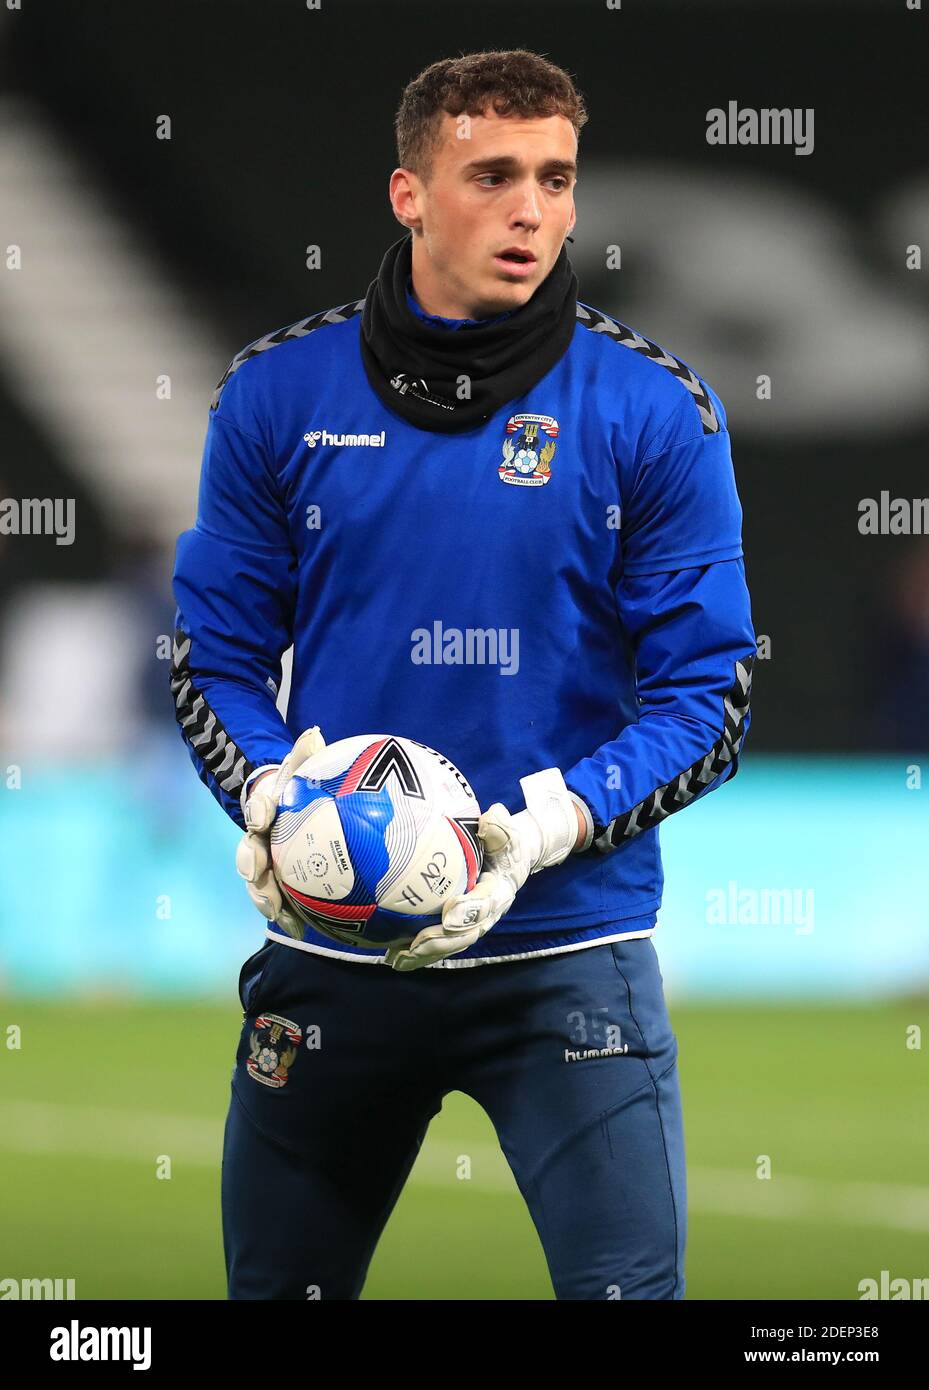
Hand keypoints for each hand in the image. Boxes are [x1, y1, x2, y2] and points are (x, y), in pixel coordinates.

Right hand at [235, 726, 326, 934]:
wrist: (284, 809)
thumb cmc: (296, 787)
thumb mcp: (300, 767)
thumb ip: (304, 753)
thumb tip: (315, 733)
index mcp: (264, 809)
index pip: (257, 807)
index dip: (258, 811)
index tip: (261, 816)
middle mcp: (257, 838)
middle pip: (247, 853)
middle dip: (251, 865)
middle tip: (259, 874)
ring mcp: (262, 862)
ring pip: (257, 882)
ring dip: (266, 898)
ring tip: (279, 915)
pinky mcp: (274, 882)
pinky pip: (276, 900)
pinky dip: (285, 914)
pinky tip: (299, 929)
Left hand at [385, 768, 589, 971]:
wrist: (512, 862)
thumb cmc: (504, 845)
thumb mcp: (507, 833)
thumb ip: (500, 827)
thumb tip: (490, 818)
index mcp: (499, 891)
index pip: (486, 904)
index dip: (468, 912)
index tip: (448, 914)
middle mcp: (487, 914)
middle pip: (465, 934)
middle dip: (441, 941)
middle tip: (416, 943)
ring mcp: (474, 925)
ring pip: (451, 944)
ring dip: (426, 954)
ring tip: (399, 958)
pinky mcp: (459, 929)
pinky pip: (440, 944)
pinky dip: (419, 953)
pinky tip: (394, 957)